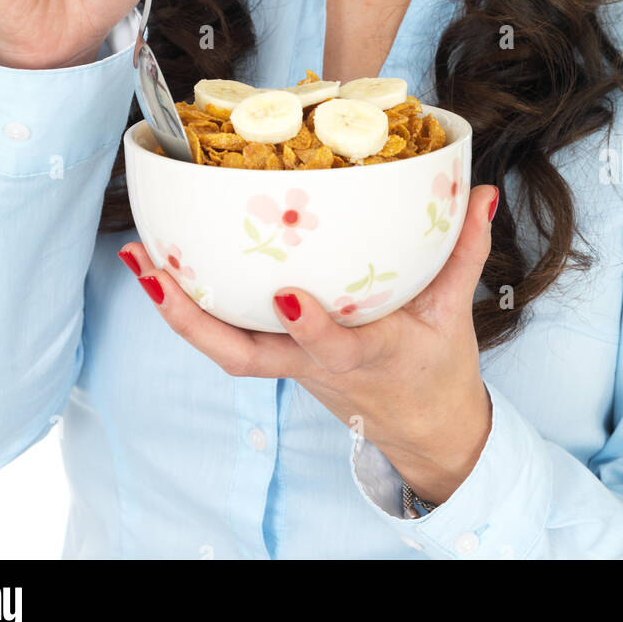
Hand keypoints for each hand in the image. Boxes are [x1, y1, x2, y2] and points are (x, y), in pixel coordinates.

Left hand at [119, 182, 499, 505]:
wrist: (424, 430)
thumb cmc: (436, 369)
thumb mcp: (455, 311)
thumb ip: (465, 250)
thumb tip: (482, 192)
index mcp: (368, 355)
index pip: (336, 349)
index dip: (312, 328)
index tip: (288, 296)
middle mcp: (315, 365)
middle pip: (243, 355)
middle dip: (191, 317)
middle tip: (151, 270)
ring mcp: (291, 366)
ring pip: (224, 349)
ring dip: (177, 309)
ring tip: (140, 261)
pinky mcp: (278, 359)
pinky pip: (228, 339)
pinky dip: (193, 309)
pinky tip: (165, 270)